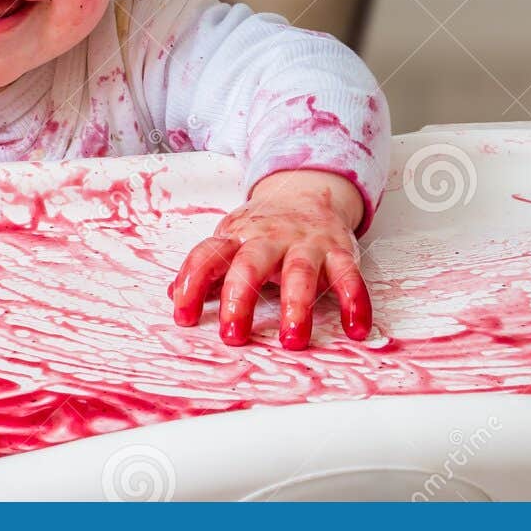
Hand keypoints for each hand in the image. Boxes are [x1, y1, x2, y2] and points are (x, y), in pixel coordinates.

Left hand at [167, 169, 369, 349]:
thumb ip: (208, 269)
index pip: (207, 256)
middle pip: (250, 265)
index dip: (191, 284)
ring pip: (300, 273)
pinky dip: (354, 301)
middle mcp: (269, 238)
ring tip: (292, 340)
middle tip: (234, 335)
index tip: (184, 317)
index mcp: (237, 237)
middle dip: (240, 300)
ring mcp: (305, 243)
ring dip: (297, 307)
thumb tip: (174, 297)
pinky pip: (348, 276)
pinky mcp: (338, 250)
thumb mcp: (231, 242)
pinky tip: (356, 329)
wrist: (307, 191)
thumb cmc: (262, 229)